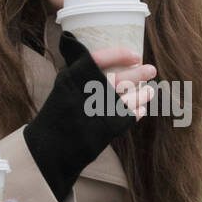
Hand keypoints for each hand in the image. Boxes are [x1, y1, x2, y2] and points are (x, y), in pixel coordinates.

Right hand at [23, 31, 156, 201]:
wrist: (50, 147)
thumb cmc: (59, 114)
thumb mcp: (65, 87)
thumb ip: (83, 75)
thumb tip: (106, 60)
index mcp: (73, 78)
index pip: (99, 58)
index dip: (119, 54)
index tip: (135, 55)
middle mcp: (86, 92)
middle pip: (119, 78)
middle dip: (138, 74)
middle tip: (152, 70)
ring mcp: (97, 110)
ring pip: (128, 98)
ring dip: (142, 94)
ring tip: (150, 91)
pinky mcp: (105, 128)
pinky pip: (128, 117)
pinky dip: (136, 112)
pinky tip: (141, 110)